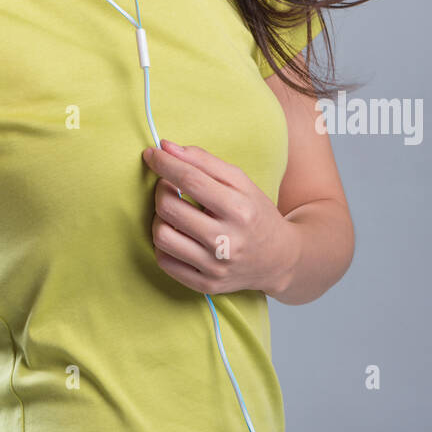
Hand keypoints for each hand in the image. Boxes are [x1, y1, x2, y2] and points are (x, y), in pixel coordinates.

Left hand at [141, 141, 298, 296]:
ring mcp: (216, 266)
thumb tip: (165, 147)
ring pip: (161, 236)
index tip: (152, 154)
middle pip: (170, 207)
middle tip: (170, 187)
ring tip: (174, 213)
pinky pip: (165, 261)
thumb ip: (203, 160)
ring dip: (160, 218)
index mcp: (239, 209)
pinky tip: (178, 234)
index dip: (165, 163)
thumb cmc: (255, 213)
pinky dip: (163, 244)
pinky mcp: (206, 284)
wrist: (279, 259)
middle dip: (161, 190)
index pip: (190, 180)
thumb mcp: (240, 181)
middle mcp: (227, 241)